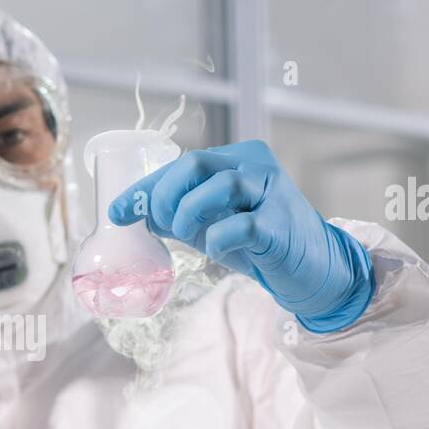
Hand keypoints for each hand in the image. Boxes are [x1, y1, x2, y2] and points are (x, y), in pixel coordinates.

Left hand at [108, 139, 374, 332]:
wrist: (311, 269)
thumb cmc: (259, 242)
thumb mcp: (211, 223)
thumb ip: (176, 215)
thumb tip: (130, 212)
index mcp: (238, 159)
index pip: (182, 163)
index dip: (145, 187)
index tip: (116, 211)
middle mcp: (256, 167)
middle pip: (197, 163)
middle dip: (166, 194)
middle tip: (160, 222)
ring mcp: (272, 193)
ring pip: (221, 185)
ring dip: (190, 211)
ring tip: (189, 234)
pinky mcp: (280, 226)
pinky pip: (242, 224)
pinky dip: (219, 237)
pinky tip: (215, 247)